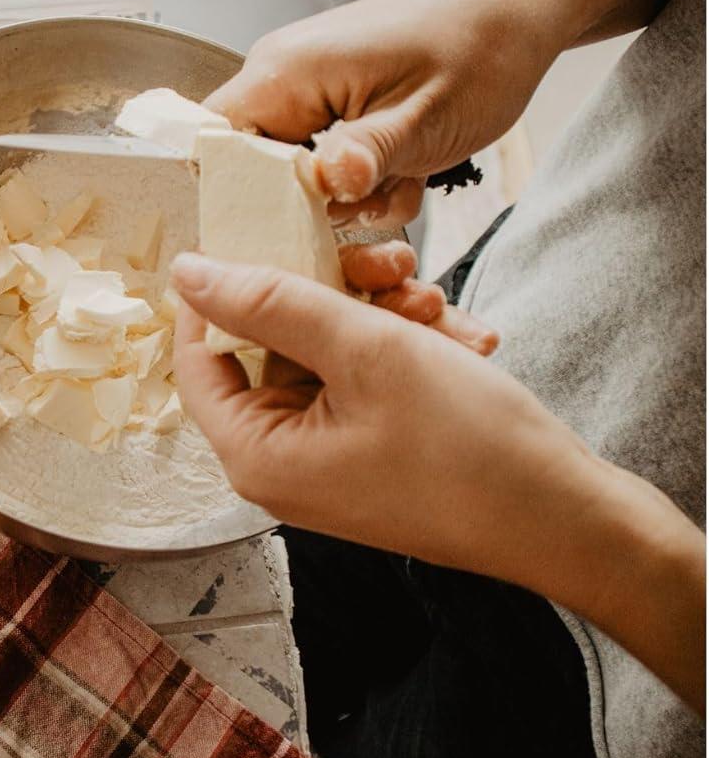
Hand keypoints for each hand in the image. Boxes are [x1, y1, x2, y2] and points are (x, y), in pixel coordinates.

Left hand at [172, 253, 705, 710]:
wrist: (567, 519)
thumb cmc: (467, 447)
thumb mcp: (365, 351)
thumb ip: (271, 304)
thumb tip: (191, 273)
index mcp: (254, 454)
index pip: (197, 359)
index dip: (222, 292)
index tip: (260, 237)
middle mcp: (278, 464)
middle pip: (266, 351)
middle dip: (327, 297)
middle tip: (385, 266)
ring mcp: (324, 461)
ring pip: (323, 358)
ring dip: (377, 317)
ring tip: (433, 302)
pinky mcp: (367, 453)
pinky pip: (360, 384)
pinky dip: (401, 351)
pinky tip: (455, 334)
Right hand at [204, 0, 542, 351]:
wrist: (522, 13)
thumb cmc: (481, 47)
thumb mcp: (425, 118)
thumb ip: (365, 155)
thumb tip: (321, 185)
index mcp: (288, 70)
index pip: (214, 143)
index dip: (236, 196)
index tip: (285, 226)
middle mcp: (285, 75)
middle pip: (252, 168)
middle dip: (307, 205)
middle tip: (367, 203)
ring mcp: (308, 90)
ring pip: (293, 174)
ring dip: (345, 197)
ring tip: (400, 182)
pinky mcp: (333, 103)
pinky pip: (323, 162)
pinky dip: (363, 183)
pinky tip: (405, 172)